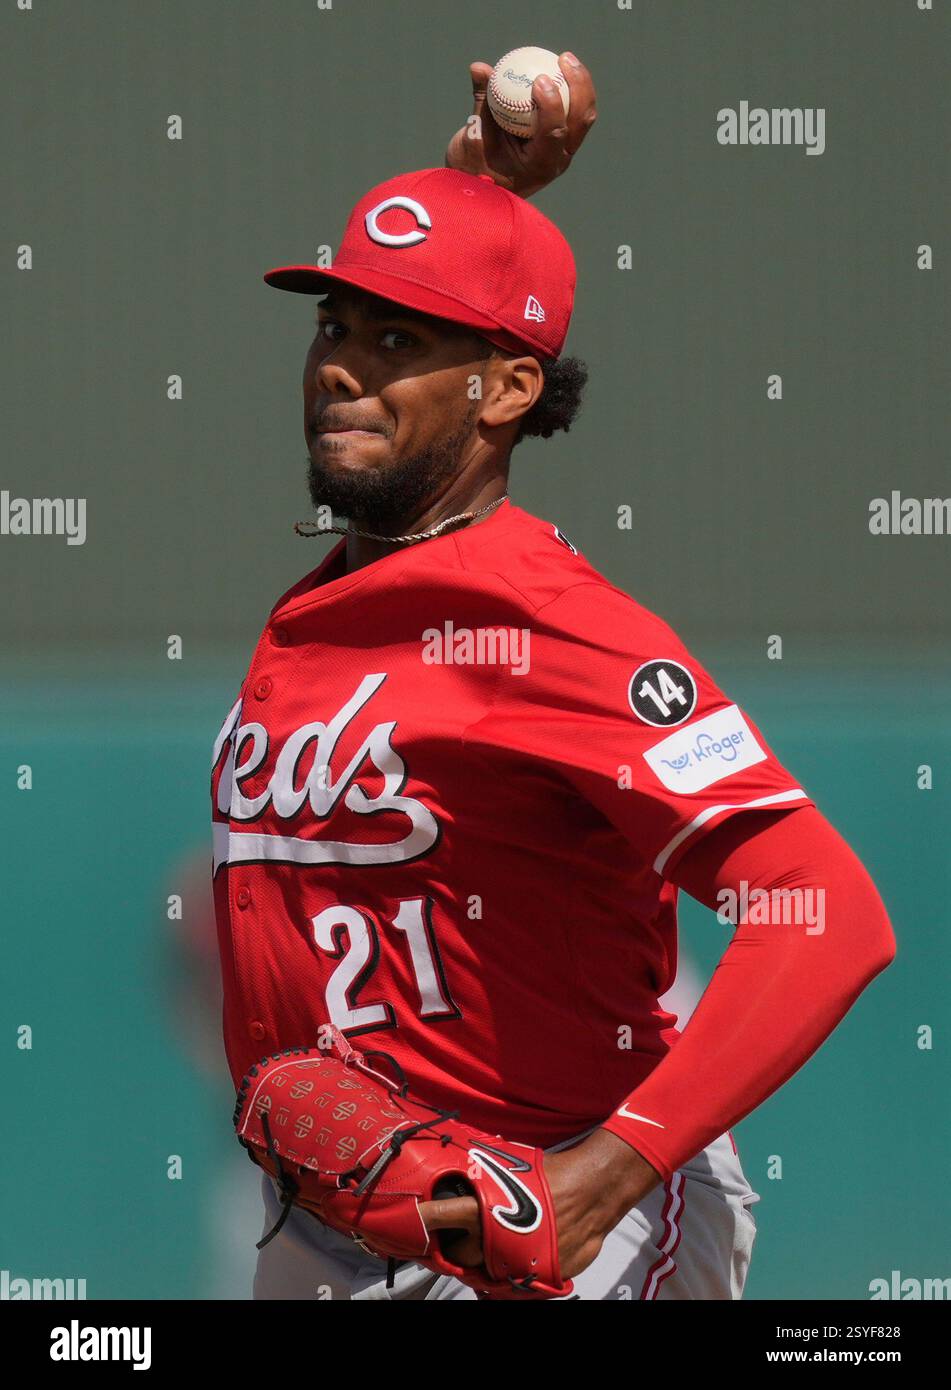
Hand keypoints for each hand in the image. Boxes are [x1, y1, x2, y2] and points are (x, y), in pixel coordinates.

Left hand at [419, 1128, 659, 1280]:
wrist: (593, 1192)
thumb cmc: (554, 1176)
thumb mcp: (513, 1167)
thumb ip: (486, 1178)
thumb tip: (465, 1174)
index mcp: (488, 1208)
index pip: (446, 1215)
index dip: (427, 1219)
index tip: (412, 1219)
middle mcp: (497, 1240)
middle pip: (460, 1255)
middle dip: (460, 1245)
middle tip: (468, 1233)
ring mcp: (515, 1263)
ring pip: (484, 1274)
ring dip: (484, 1261)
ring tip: (495, 1243)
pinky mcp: (534, 1279)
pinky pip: (509, 1286)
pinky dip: (507, 1275)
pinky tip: (513, 1258)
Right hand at [444, 54, 597, 199]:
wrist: (482, 187)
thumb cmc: (473, 167)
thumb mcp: (472, 136)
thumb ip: (481, 101)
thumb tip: (478, 67)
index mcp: (539, 165)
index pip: (554, 132)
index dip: (551, 104)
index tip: (538, 80)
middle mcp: (557, 159)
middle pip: (580, 120)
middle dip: (579, 86)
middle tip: (564, 60)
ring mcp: (562, 150)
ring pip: (582, 115)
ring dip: (581, 85)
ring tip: (566, 58)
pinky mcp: (561, 141)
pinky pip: (572, 112)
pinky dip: (568, 89)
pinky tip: (558, 65)